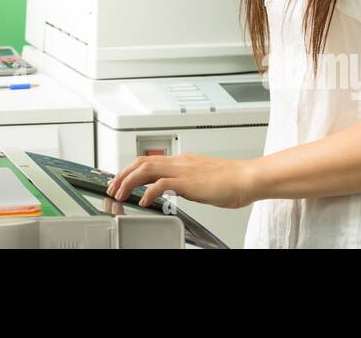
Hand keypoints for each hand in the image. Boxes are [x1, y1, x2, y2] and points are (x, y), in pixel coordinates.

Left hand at [104, 154, 255, 210]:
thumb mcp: (202, 180)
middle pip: (141, 162)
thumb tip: (176, 191)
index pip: (149, 160)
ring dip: (129, 181)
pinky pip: (161, 184)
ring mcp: (182, 170)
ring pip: (146, 168)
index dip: (131, 169)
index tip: (121, 179)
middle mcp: (179, 162)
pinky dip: (148, 191)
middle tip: (112, 187)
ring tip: (120, 194)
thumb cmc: (232, 181)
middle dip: (122, 174)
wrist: (248, 178)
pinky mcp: (188, 182)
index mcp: (182, 161)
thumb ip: (186, 183)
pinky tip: (143, 201)